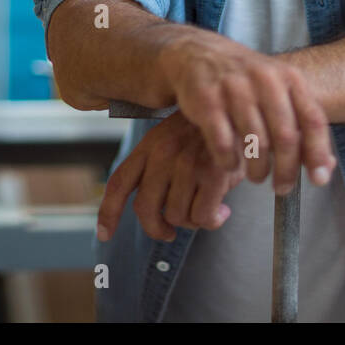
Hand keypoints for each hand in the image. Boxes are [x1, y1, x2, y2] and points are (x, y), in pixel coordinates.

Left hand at [98, 112, 244, 242]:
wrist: (240, 110)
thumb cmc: (208, 131)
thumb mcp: (173, 138)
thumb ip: (157, 169)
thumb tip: (156, 212)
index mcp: (150, 145)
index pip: (119, 184)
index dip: (108, 213)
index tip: (104, 234)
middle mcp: (163, 154)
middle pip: (145, 210)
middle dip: (157, 229)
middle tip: (169, 232)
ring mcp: (187, 164)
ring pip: (177, 217)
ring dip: (193, 221)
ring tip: (207, 208)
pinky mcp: (212, 174)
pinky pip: (202, 217)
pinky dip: (212, 221)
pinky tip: (222, 210)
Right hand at [157, 31, 334, 193]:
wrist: (199, 53)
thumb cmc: (246, 80)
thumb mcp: (279, 89)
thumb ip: (302, 124)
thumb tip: (325, 167)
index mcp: (289, 77)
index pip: (313, 119)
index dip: (318, 153)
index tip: (318, 180)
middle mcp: (265, 80)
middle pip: (286, 137)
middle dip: (286, 170)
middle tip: (282, 187)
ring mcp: (235, 88)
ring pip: (256, 143)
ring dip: (259, 169)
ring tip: (258, 177)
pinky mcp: (207, 100)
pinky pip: (223, 143)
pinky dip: (229, 162)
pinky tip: (231, 164)